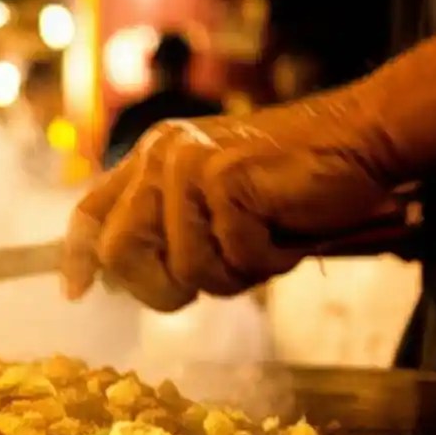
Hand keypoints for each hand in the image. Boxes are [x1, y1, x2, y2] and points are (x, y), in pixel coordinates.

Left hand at [62, 87, 400, 310]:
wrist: (359, 140)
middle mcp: (161, 156)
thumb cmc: (289, 187)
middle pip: (120, 254)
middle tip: (215, 280)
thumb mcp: (215, 206)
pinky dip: (269, 261)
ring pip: (185, 267)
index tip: (75, 294)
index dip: (77, 257)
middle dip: (163, 288)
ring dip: (234, 275)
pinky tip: (287, 231)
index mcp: (151, 160)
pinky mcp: (226, 178)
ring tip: (266, 242)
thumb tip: (112, 280)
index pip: (90, 211)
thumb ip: (167, 231)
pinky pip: (233, 257)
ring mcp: (190, 164)